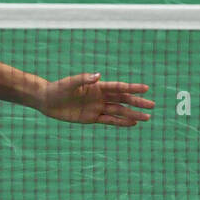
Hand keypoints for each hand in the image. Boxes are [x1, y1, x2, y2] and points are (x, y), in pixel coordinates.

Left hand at [39, 74, 153, 126]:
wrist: (47, 100)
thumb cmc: (58, 88)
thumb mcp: (70, 83)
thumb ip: (84, 79)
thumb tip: (99, 75)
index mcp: (98, 86)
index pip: (119, 87)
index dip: (133, 88)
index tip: (146, 88)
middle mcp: (100, 96)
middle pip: (123, 100)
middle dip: (138, 103)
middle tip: (152, 105)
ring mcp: (97, 107)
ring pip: (119, 111)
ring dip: (132, 115)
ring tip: (146, 118)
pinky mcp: (92, 118)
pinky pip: (109, 120)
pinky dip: (120, 122)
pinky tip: (131, 124)